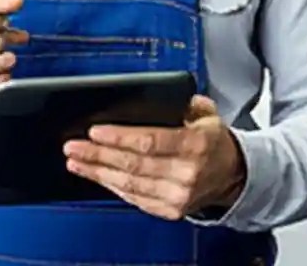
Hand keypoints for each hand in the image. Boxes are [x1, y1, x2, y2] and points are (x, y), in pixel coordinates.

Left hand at [62, 95, 245, 220]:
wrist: (233, 175)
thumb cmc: (213, 142)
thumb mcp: (206, 114)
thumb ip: (184, 102)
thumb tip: (159, 96)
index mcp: (195, 145)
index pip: (150, 142)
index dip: (119, 138)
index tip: (94, 132)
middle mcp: (187, 173)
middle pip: (133, 164)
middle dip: (98, 154)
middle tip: (73, 146)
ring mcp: (178, 195)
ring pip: (129, 183)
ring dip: (97, 172)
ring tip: (76, 160)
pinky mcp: (169, 210)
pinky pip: (134, 198)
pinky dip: (111, 186)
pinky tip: (95, 175)